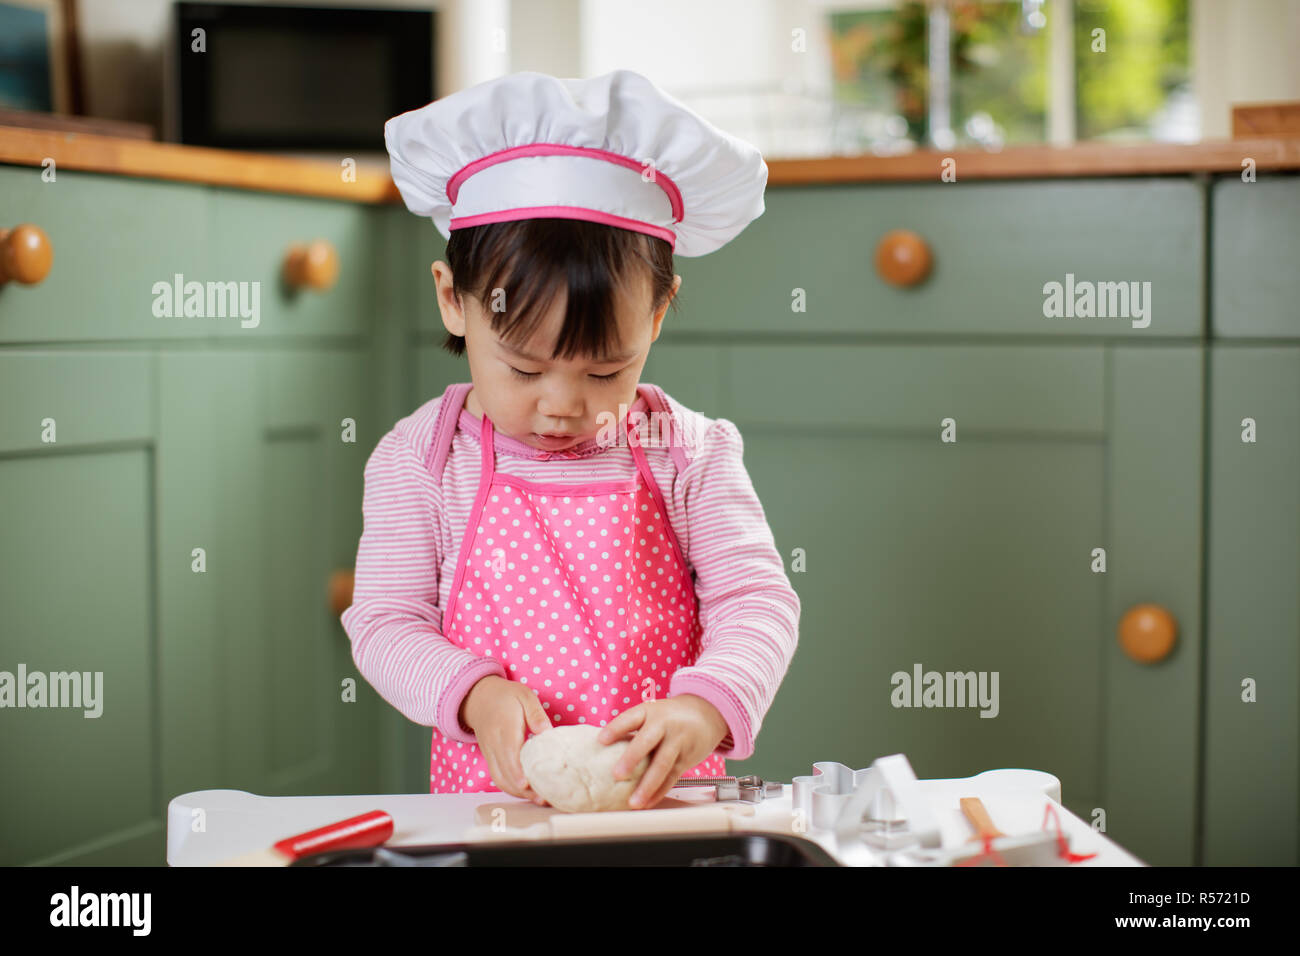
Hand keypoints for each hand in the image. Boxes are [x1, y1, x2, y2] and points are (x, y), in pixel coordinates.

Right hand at [460, 675, 552, 803]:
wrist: (479, 698)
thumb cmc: (506, 697)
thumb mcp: (525, 696)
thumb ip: (536, 714)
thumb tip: (547, 732)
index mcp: (504, 728)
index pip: (509, 754)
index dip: (517, 771)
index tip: (527, 784)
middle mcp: (494, 744)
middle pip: (505, 772)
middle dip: (523, 789)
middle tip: (543, 799)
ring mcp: (489, 753)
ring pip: (500, 779)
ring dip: (517, 792)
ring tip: (538, 800)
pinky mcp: (489, 758)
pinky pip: (498, 777)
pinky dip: (511, 788)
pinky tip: (526, 793)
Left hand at [597, 695, 728, 809]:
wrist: (705, 713)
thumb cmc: (669, 716)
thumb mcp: (651, 713)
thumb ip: (633, 729)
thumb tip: (602, 751)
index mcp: (649, 712)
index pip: (630, 719)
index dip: (616, 729)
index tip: (601, 740)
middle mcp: (664, 725)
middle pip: (647, 741)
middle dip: (632, 758)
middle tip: (617, 774)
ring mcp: (677, 741)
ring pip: (662, 764)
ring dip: (647, 785)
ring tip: (633, 801)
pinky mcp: (686, 758)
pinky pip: (672, 777)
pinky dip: (659, 792)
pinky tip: (647, 803)